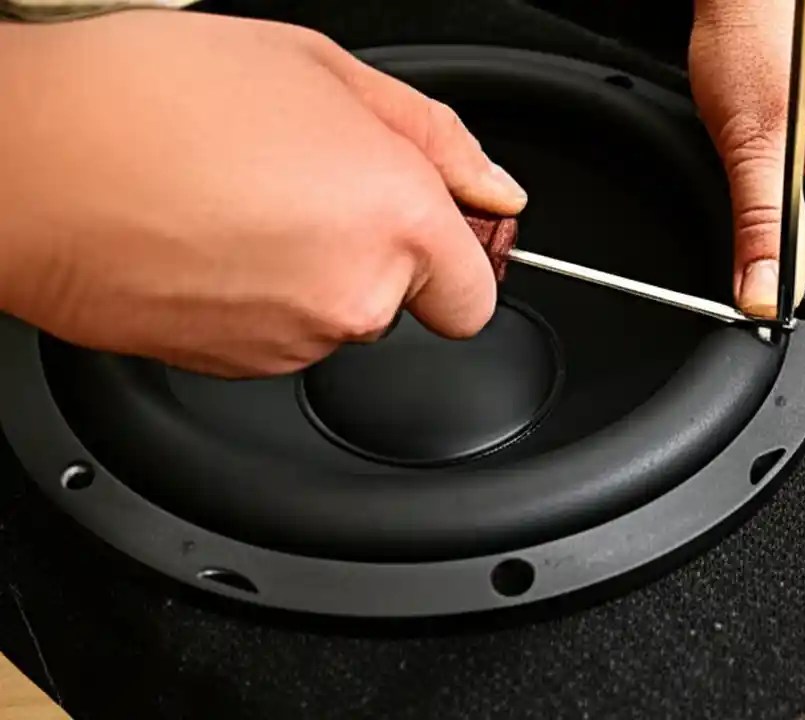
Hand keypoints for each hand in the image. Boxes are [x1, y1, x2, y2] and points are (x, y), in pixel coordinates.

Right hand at [0, 10, 525, 377]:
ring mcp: (291, 341)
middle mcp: (354, 294)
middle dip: (374, 250)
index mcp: (396, 218)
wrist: (21, 158)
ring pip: (335, 317)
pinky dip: (258, 297)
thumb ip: (433, 138)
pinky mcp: (231, 366)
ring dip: (310, 269)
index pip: (476, 295)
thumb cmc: (150, 94)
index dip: (457, 261)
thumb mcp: (319, 67)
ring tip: (241, 198)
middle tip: (306, 181)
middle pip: (403, 302)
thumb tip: (492, 189)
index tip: (431, 233)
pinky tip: (209, 236)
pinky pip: (277, 336)